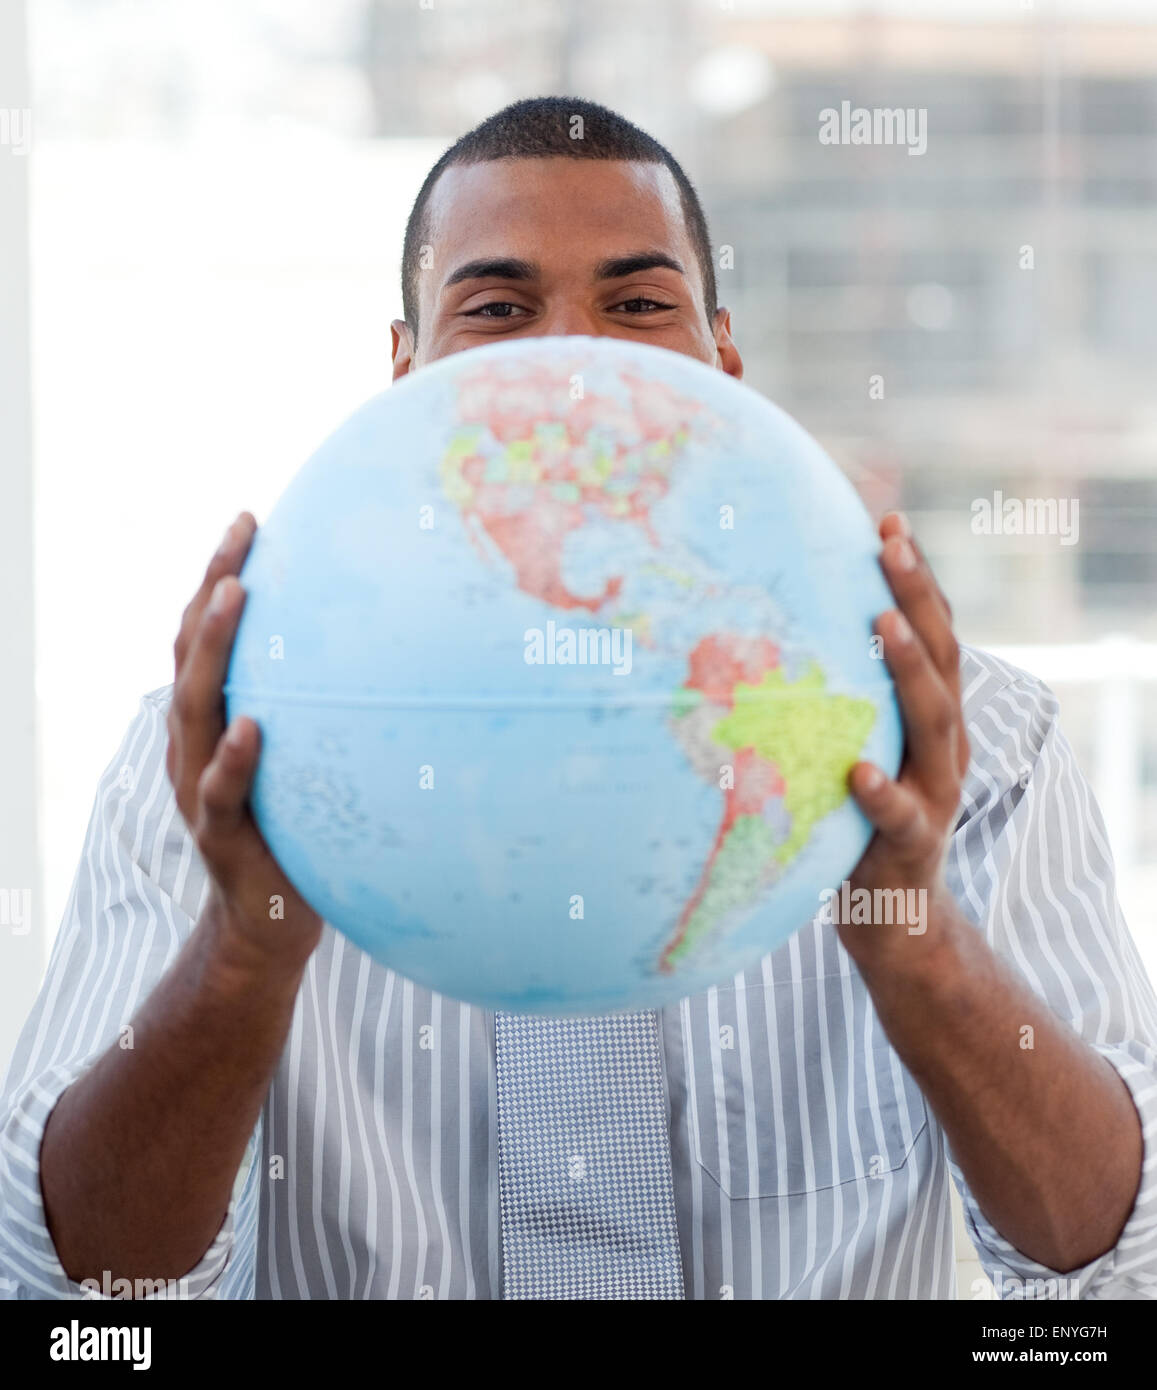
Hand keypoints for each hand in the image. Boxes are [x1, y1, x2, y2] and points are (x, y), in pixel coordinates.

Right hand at [166, 513, 322, 972]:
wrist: (264, 928)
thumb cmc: (298, 834)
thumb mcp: (306, 764)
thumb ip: (321, 715)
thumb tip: (395, 658)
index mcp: (213, 724)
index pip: (206, 637)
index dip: (220, 576)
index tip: (250, 520)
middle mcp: (195, 747)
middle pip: (191, 655)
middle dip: (212, 588)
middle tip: (241, 533)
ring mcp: (200, 790)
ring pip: (194, 711)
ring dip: (212, 651)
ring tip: (234, 598)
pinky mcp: (222, 838)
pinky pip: (221, 794)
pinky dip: (234, 759)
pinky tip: (253, 726)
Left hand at [838, 512, 970, 965]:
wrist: (894, 919)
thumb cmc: (857, 820)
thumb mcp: (851, 746)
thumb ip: (831, 700)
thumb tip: (754, 638)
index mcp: (930, 717)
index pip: (932, 633)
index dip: (916, 577)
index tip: (887, 518)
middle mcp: (944, 746)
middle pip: (943, 659)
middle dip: (919, 597)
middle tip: (890, 542)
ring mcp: (934, 793)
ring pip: (935, 724)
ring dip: (912, 671)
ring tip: (887, 625)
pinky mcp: (912, 844)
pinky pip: (900, 814)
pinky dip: (881, 790)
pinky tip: (858, 768)